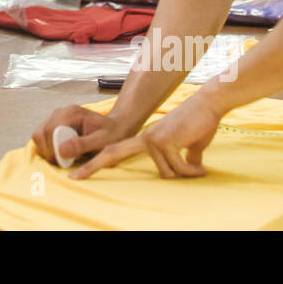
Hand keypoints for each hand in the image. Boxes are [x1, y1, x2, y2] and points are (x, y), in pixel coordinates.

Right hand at [32, 103, 138, 167]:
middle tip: (60, 163)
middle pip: (41, 132)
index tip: (60, 161)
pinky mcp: (56, 123)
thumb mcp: (102, 142)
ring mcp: (58, 117)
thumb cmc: (112, 134)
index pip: (49, 130)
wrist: (117, 127)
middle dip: (47, 150)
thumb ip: (82, 144)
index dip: (51, 149)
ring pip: (39, 134)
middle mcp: (62, 112)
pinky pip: (44, 136)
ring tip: (60, 159)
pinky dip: (48, 147)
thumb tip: (61, 150)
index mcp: (72, 113)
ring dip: (46, 149)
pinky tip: (60, 154)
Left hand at [65, 92, 222, 179]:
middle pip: (112, 154)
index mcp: (145, 140)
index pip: (114, 152)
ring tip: (197, 168)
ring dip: (185, 173)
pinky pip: (178, 170)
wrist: (208, 104)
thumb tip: (192, 166)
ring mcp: (152, 139)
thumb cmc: (200, 123)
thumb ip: (185, 156)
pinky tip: (200, 169)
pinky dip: (192, 172)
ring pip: (166, 173)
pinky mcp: (165, 141)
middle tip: (74, 179)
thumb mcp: (189, 146)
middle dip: (92, 167)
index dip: (97, 163)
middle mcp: (144, 138)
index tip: (79, 173)